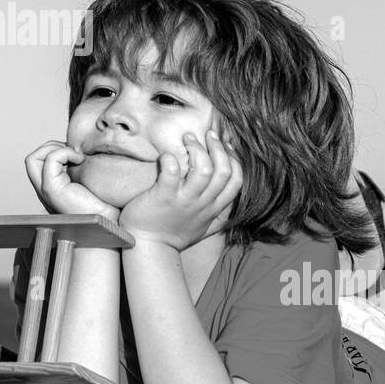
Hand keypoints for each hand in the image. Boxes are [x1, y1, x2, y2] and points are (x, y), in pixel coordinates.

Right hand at [24, 140, 121, 221]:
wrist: (109, 220)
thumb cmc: (104, 202)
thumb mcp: (87, 179)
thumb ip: (77, 167)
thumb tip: (80, 148)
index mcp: (52, 187)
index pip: (39, 162)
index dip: (54, 150)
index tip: (75, 155)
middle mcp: (44, 190)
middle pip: (31, 159)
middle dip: (51, 146)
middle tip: (72, 153)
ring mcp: (46, 190)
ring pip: (32, 159)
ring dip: (55, 148)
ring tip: (75, 156)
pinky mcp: (53, 190)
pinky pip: (50, 160)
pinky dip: (65, 152)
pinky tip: (80, 161)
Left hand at [117, 129, 242, 250]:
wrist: (148, 249)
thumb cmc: (172, 235)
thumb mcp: (201, 226)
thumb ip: (213, 212)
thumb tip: (220, 198)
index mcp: (212, 209)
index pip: (236, 181)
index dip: (234, 159)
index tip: (225, 146)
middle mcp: (202, 204)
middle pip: (223, 171)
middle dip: (218, 148)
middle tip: (208, 134)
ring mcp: (184, 201)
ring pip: (204, 170)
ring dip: (197, 149)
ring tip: (188, 138)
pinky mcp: (164, 197)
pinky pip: (172, 172)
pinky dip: (170, 159)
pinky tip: (165, 156)